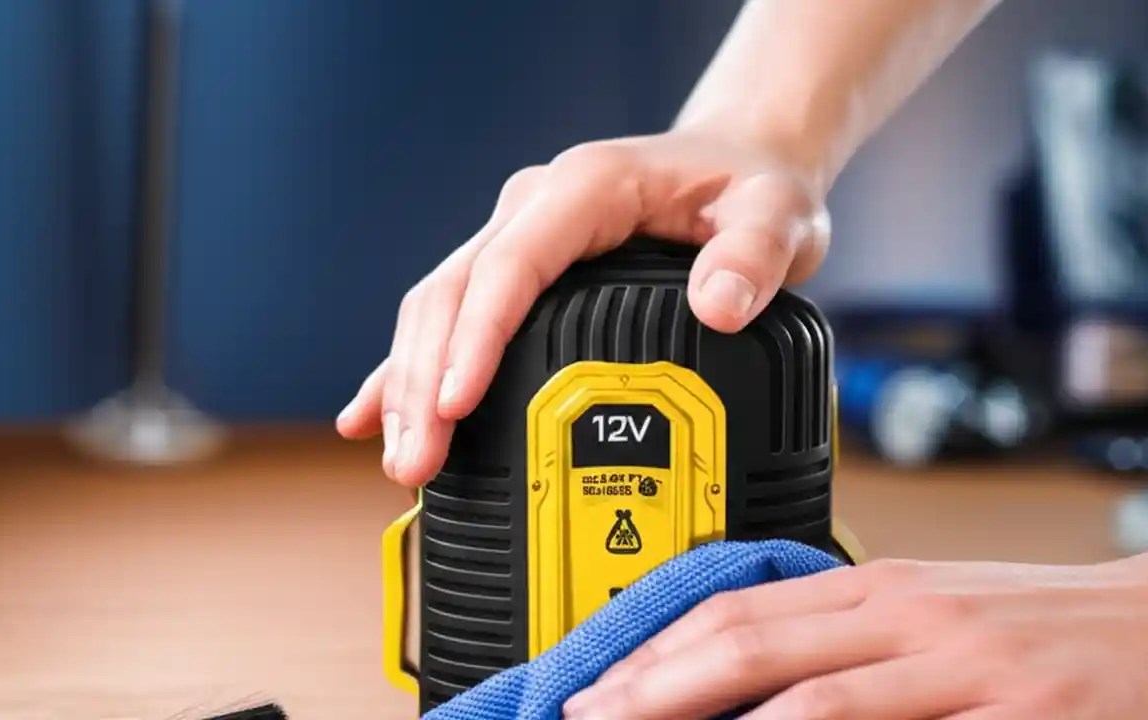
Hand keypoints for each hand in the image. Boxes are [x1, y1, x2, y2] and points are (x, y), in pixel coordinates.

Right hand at [335, 132, 829, 484]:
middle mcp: (535, 210)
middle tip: (416, 464)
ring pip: (437, 310)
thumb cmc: (751, 189)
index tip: (455, 406)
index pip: (510, 265)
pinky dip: (410, 370)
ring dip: (410, 385)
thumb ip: (754, 255)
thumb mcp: (774, 213)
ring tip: (403, 464)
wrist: (740, 166)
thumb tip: (720, 306)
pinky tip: (373, 418)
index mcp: (583, 188)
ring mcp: (518, 240)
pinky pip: (451, 320)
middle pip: (453, 293)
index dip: (475, 338)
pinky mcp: (518, 274)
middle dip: (423, 381)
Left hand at [562, 541, 1147, 718]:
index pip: (739, 610)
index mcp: (884, 585)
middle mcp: (911, 617)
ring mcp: (966, 671)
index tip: (592, 689)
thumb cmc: (1050, 627)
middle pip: (752, 648)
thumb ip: (846, 632)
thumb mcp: (936, 612)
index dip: (653, 653)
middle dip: (650, 693)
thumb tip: (747, 671)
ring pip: (815, 706)